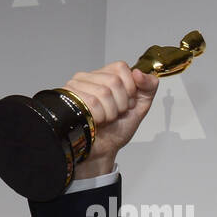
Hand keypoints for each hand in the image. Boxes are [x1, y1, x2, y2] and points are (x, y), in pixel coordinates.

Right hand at [62, 62, 158, 178]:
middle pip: (114, 81)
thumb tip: (139, 73)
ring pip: (103, 92)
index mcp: (106, 75)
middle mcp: (89, 77)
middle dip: (121, 104)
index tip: (127, 102)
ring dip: (110, 112)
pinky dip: (100, 117)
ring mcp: (76, 85)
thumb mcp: (141, 107)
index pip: (121, 67)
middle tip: (115, 113)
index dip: (130, 88)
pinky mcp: (68, 97)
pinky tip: (95, 120)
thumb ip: (148, 87)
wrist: (103, 148)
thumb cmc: (118, 129)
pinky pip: (92, 102)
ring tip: (105, 118)